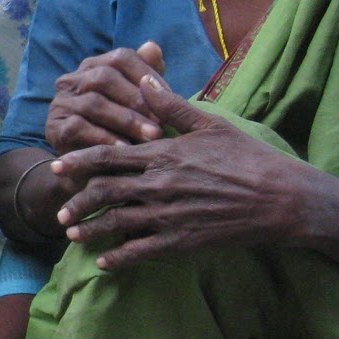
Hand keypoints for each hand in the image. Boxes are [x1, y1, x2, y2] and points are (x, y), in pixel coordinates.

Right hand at [44, 41, 167, 154]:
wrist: (94, 169)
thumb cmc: (121, 131)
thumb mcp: (138, 103)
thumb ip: (146, 75)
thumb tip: (152, 46)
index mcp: (94, 67)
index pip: (121, 57)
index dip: (148, 74)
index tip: (171, 97)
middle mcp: (73, 80)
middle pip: (105, 77)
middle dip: (137, 99)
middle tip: (163, 120)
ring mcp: (61, 103)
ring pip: (94, 103)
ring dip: (127, 120)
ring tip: (151, 136)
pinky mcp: (54, 127)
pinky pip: (79, 127)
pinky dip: (105, 137)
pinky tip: (125, 147)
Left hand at [51, 74, 310, 269]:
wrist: (282, 198)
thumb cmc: (249, 158)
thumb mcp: (211, 124)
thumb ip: (172, 104)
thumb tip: (145, 76)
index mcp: (163, 154)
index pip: (107, 156)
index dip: (77, 162)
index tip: (56, 166)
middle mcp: (159, 185)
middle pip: (104, 192)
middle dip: (77, 202)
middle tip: (60, 210)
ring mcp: (169, 216)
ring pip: (117, 224)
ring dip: (90, 231)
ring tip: (72, 236)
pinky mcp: (183, 241)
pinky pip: (140, 252)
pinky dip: (118, 258)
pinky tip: (103, 262)